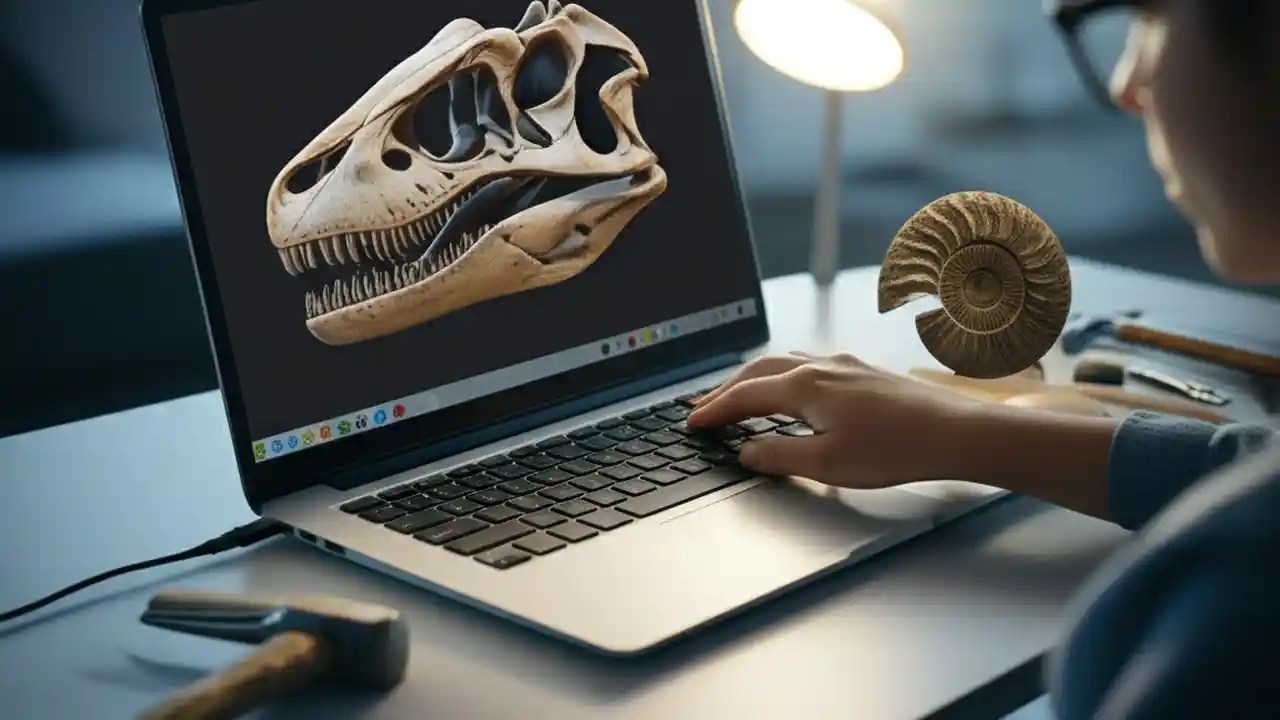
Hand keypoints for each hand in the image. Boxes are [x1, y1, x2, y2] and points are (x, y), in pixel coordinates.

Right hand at [687, 352, 988, 488]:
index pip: (744, 396)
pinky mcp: (863, 372)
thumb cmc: (896, 449)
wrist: (955, 432)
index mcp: (805, 387)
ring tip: (738, 396)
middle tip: (704, 409)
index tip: (691, 423)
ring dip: (753, 379)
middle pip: (757, 372)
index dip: (713, 410)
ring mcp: (844, 365)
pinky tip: (790, 390)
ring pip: (782, 363)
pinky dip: (782, 376)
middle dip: (725, 390)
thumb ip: (778, 456)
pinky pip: (807, 365)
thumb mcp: (827, 464)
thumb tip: (746, 451)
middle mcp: (821, 367)